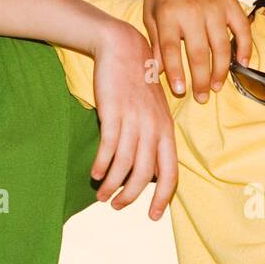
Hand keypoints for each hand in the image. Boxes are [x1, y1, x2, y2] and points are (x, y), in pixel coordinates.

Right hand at [89, 22, 177, 220]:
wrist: (124, 48)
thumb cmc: (137, 81)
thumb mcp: (153, 110)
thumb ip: (152, 136)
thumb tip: (145, 166)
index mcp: (166, 130)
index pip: (170, 173)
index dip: (162, 198)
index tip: (152, 215)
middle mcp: (153, 128)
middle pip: (145, 174)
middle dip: (131, 196)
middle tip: (117, 206)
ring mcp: (134, 121)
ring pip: (125, 165)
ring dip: (111, 184)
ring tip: (101, 194)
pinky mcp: (114, 113)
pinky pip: (108, 148)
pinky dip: (101, 165)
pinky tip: (93, 172)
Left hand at [144, 0, 251, 103]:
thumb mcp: (150, 11)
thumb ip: (155, 41)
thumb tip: (159, 70)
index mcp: (168, 13)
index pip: (171, 49)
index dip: (176, 73)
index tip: (180, 91)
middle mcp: (192, 10)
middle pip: (198, 53)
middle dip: (201, 80)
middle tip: (202, 97)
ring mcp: (214, 7)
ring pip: (221, 46)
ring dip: (221, 70)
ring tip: (217, 87)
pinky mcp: (231, 3)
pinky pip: (242, 29)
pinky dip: (244, 48)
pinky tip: (241, 64)